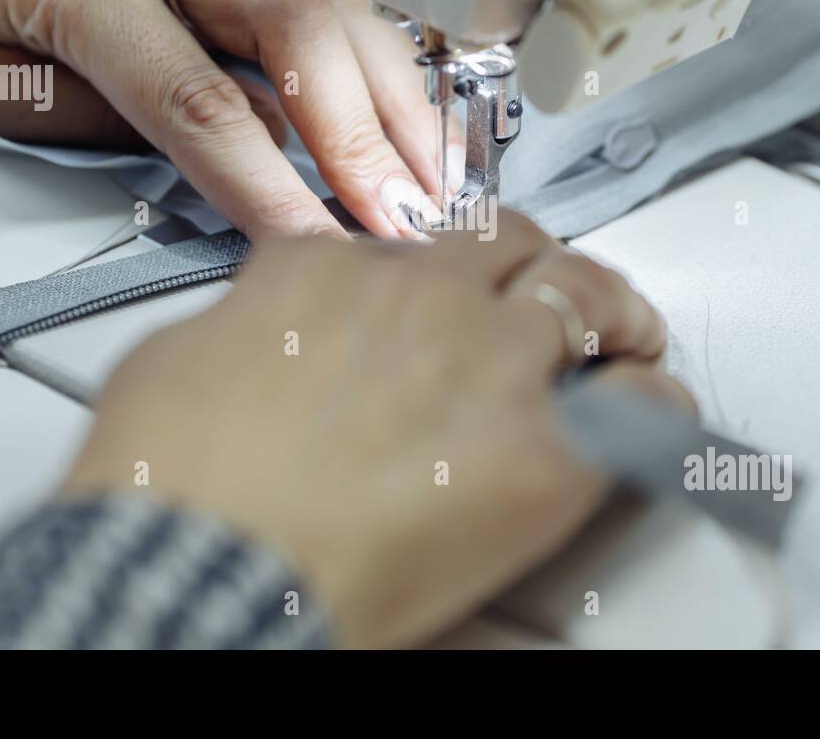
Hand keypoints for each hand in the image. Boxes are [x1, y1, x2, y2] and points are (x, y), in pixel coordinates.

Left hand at [0, 0, 453, 239]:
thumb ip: (110, 131)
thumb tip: (230, 180)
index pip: (203, 99)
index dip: (271, 185)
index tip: (320, 252)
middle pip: (302, 27)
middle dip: (369, 131)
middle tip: (411, 218)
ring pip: (329, 5)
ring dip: (394, 94)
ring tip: (438, 178)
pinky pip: (313, 10)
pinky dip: (370, 71)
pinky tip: (402, 122)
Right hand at [65, 212, 693, 647]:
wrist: (194, 576)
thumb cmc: (169, 495)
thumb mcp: (176, 362)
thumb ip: (248, 321)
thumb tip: (273, 328)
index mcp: (326, 268)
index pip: (411, 242)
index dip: (437, 273)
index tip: (449, 295)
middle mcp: (418, 295)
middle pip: (511, 243)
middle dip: (534, 265)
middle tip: (548, 293)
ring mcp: (487, 361)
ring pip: (584, 296)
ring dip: (609, 312)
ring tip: (624, 334)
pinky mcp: (540, 448)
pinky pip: (635, 403)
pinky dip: (650, 401)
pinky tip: (645, 409)